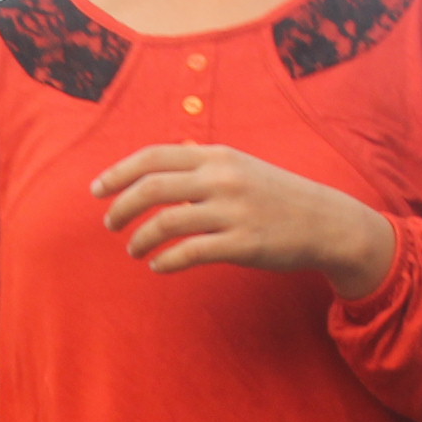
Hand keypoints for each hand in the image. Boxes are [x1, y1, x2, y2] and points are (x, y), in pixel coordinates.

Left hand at [89, 144, 396, 298]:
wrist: (324, 221)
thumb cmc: (273, 195)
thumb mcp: (238, 166)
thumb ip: (199, 164)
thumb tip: (156, 165)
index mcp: (217, 156)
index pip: (153, 156)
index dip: (118, 173)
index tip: (97, 190)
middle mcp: (222, 178)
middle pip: (151, 187)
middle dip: (120, 207)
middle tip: (109, 224)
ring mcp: (233, 211)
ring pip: (166, 222)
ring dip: (140, 238)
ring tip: (133, 249)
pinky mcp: (243, 244)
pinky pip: (190, 252)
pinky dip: (166, 260)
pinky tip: (157, 265)